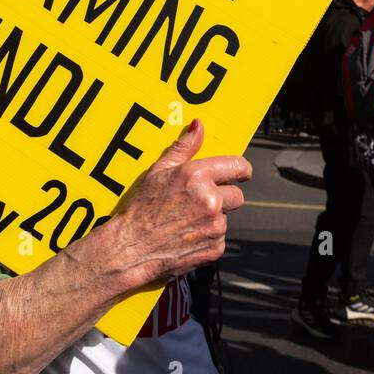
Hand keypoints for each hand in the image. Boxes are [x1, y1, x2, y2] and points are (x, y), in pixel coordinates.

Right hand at [106, 119, 250, 291]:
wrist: (131, 247)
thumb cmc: (142, 207)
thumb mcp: (159, 170)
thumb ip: (184, 147)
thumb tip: (199, 125)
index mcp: (198, 176)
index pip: (238, 167)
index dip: (241, 170)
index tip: (240, 173)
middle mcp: (211, 200)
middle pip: (237, 195)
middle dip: (223, 196)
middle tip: (200, 200)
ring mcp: (215, 226)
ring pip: (225, 217)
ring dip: (212, 218)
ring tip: (186, 220)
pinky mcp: (215, 248)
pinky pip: (219, 238)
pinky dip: (207, 237)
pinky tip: (186, 235)